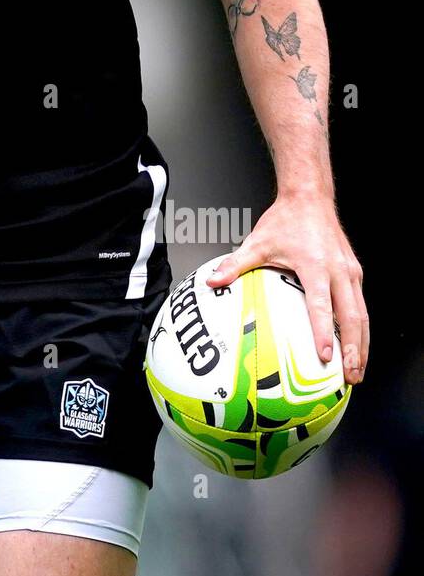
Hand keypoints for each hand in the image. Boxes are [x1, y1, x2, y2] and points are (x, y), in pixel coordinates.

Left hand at [206, 196, 366, 386]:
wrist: (310, 198)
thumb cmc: (285, 220)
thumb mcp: (257, 242)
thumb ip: (235, 264)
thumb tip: (213, 282)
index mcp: (315, 266)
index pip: (322, 306)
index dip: (325, 332)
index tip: (326, 356)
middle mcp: (338, 271)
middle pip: (353, 317)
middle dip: (353, 350)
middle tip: (349, 377)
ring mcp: (351, 272)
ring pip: (363, 315)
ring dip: (362, 345)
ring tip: (357, 371)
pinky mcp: (355, 273)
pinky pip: (361, 306)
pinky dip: (362, 330)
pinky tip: (356, 348)